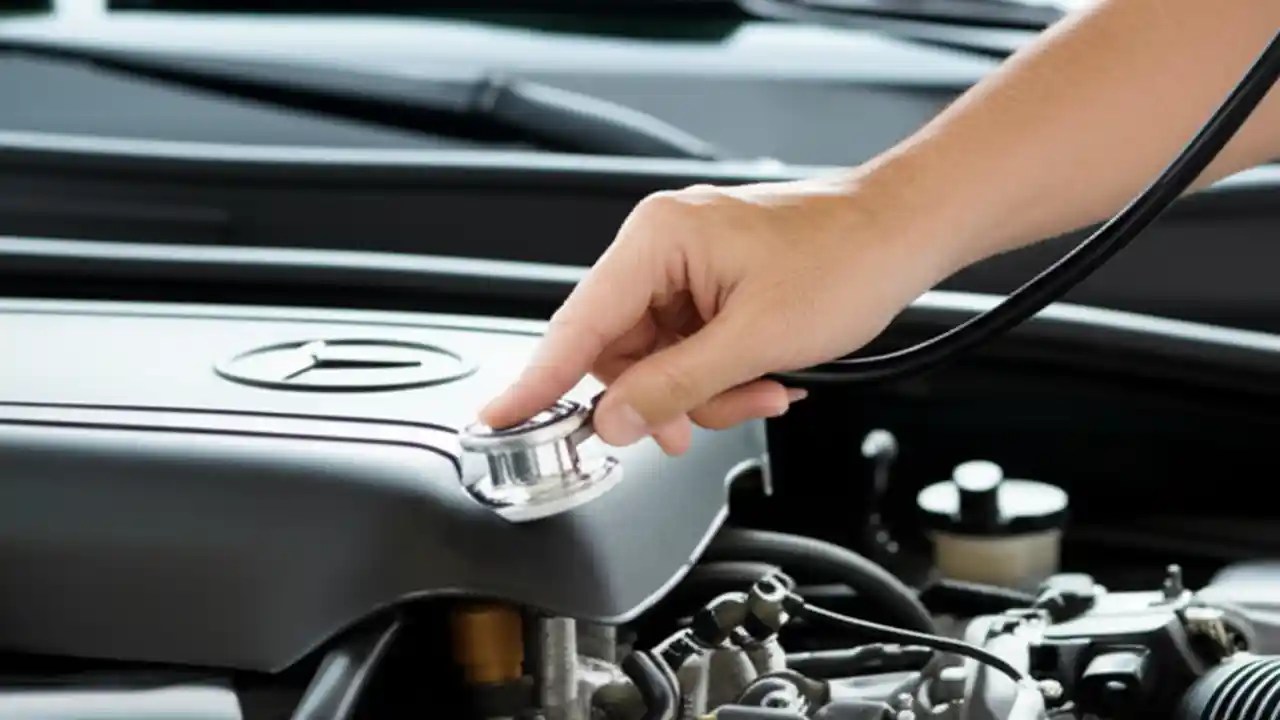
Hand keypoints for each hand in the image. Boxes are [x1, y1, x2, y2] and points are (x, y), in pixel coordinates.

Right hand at [478, 171, 954, 454]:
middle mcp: (663, 248)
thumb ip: (677, 386)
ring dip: (705, 392)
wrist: (904, 234)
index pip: (577, 324)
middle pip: (620, 353)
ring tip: (762, 388)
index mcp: (658, 241)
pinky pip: (690, 348)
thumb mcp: (755, 340)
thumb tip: (616, 420)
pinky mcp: (711, 286)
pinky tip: (764, 376)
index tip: (499, 419)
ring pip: (659, 360)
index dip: (537, 381)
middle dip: (666, 397)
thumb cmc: (846, 258)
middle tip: (702, 422)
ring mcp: (688, 267)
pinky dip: (722, 376)